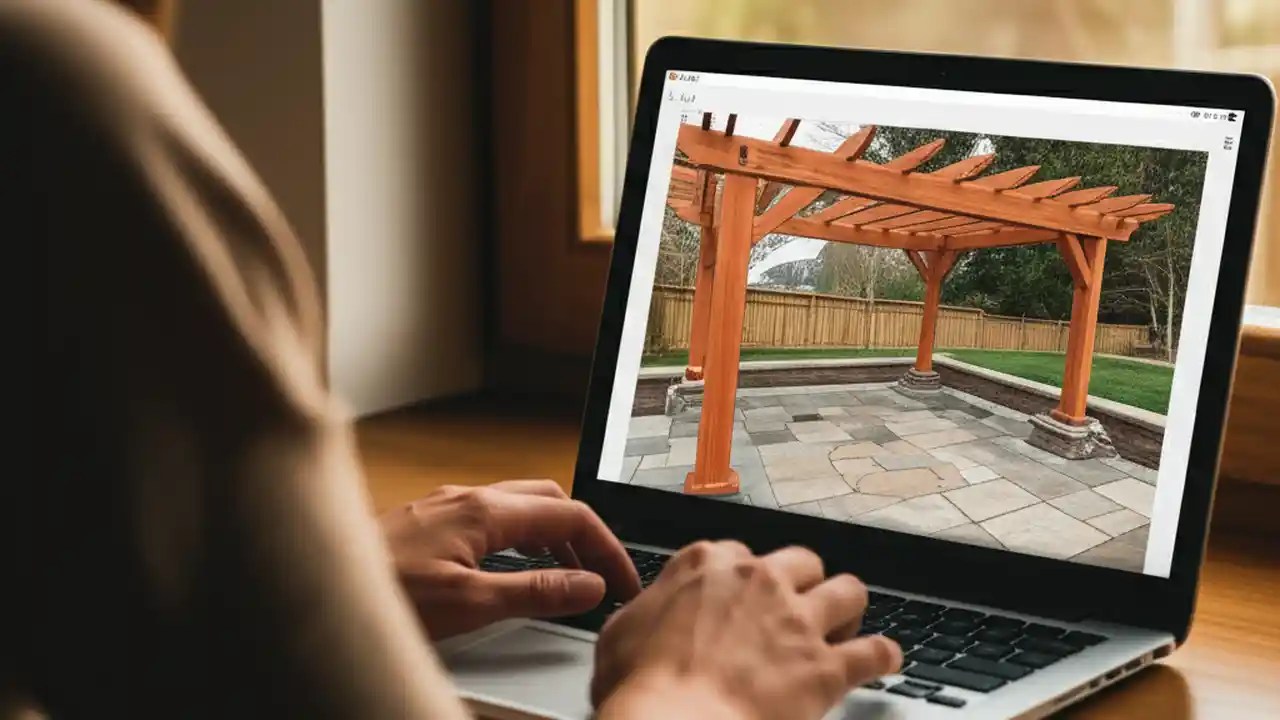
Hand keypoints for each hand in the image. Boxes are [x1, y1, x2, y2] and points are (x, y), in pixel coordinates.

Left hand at [380, 480, 642, 639]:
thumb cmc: (381, 593)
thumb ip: (535, 592)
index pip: (570, 515)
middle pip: (549, 501)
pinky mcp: (427, 522)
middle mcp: (467, 497)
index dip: (607, 547)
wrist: (312, 588)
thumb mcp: (469, 603)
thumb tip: (588, 584)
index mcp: (485, 510)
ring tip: (566, 576)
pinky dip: (519, 540)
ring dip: (551, 536)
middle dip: (584, 534)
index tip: (623, 580)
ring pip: (518, 507)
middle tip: (601, 574)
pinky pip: (490, 519)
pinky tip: (509, 569)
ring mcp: (445, 506)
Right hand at [591, 541, 901, 719]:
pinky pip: (873, 652)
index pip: (736, 555)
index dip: (741, 580)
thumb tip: (648, 615)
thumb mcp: (620, 635)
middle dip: (801, 583)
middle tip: (794, 608)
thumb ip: (646, 613)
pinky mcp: (824, 665)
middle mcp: (756, 581)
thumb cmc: (641, 688)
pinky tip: (884, 660)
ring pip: (847, 591)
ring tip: (843, 624)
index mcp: (704, 565)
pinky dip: (882, 655)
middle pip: (800, 562)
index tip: (741, 597)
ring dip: (847, 607)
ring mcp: (795, 620)